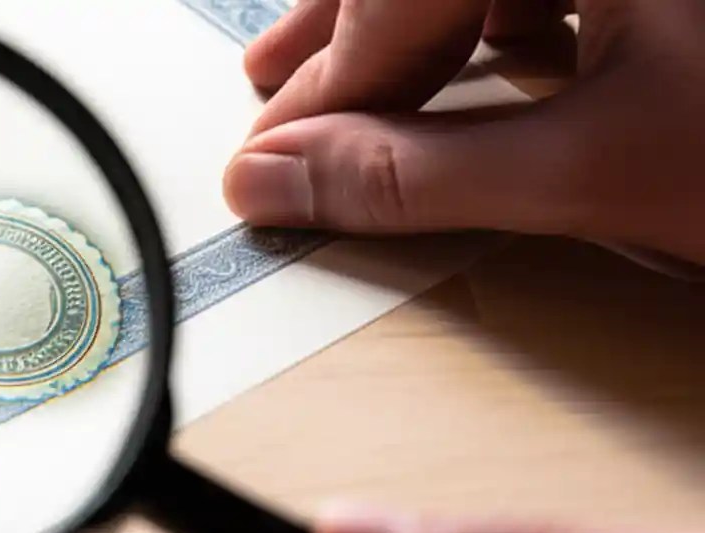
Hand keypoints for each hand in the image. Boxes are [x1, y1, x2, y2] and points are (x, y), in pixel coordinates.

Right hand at [223, 1, 704, 270]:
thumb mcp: (601, 166)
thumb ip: (420, 175)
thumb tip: (285, 180)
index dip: (327, 82)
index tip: (268, 153)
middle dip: (351, 33)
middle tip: (274, 94)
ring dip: (413, 20)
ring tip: (334, 71)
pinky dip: (500, 15)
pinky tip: (483, 54)